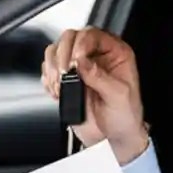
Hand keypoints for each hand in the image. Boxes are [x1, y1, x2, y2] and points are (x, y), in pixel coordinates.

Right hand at [40, 27, 148, 163]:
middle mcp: (95, 56)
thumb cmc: (124, 117)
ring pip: (55, 51)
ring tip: (60, 85)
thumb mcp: (119, 95)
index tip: (76, 61)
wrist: (112, 138)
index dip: (80, 44)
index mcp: (115, 53)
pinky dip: (48, 79)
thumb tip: (81, 61)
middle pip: (70, 38)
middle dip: (63, 55)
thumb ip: (100, 76)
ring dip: (53, 67)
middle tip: (65, 73)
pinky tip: (57, 91)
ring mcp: (78, 67)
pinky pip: (48, 70)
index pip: (92, 34)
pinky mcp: (65, 80)